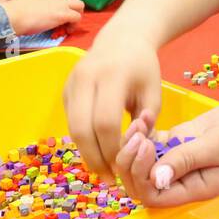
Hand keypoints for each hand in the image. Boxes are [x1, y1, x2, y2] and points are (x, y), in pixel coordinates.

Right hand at [1, 0, 83, 35]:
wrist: (13, 16)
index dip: (63, 6)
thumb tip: (46, 15)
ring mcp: (61, 2)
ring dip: (76, 16)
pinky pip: (77, 17)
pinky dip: (74, 25)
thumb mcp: (32, 2)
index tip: (57, 16)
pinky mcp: (63, 13)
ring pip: (80, 6)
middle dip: (71, 10)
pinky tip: (66, 30)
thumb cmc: (17, 12)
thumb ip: (42, 4)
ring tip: (68, 26)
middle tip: (65, 22)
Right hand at [63, 26, 163, 176]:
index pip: (105, 122)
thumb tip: (136, 153)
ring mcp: (71, 84)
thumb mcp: (154, 93)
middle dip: (94, 158)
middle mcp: (85, 78)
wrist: (122, 39)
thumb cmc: (143, 69)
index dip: (113, 149)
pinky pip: (70, 122)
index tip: (124, 167)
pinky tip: (97, 151)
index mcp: (111, 76)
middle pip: (80, 128)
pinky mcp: (65, 90)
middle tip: (109, 179)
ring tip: (103, 171)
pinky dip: (83, 140)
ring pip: (71, 128)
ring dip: (86, 153)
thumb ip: (147, 123)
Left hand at [113, 96, 218, 206]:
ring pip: (145, 160)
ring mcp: (184, 158)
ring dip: (135, 143)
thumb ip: (188, 159)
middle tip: (137, 134)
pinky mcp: (186, 139)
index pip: (152, 196)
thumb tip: (155, 177)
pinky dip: (146, 131)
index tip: (145, 146)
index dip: (139, 176)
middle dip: (131, 161)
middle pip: (143, 182)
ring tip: (142, 121)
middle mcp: (186, 177)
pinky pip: (156, 142)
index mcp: (196, 188)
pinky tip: (149, 115)